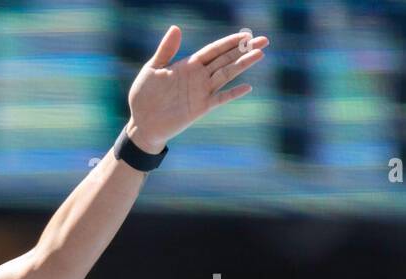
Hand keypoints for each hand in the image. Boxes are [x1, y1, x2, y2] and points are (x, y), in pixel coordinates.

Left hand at [125, 26, 268, 153]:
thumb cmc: (144, 96)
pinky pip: (219, 99)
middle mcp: (199, 77)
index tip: (245, 34)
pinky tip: (247, 87)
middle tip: (264, 39)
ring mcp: (201, 92)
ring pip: (226, 75)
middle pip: (225, 60)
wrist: (141, 123)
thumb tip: (176, 28)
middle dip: (243, 49)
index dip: (229, 42)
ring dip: (242, 65)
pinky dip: (232, 94)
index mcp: (189, 65)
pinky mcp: (200, 108)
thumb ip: (165, 50)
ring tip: (260, 54)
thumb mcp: (152, 69)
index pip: (214, 50)